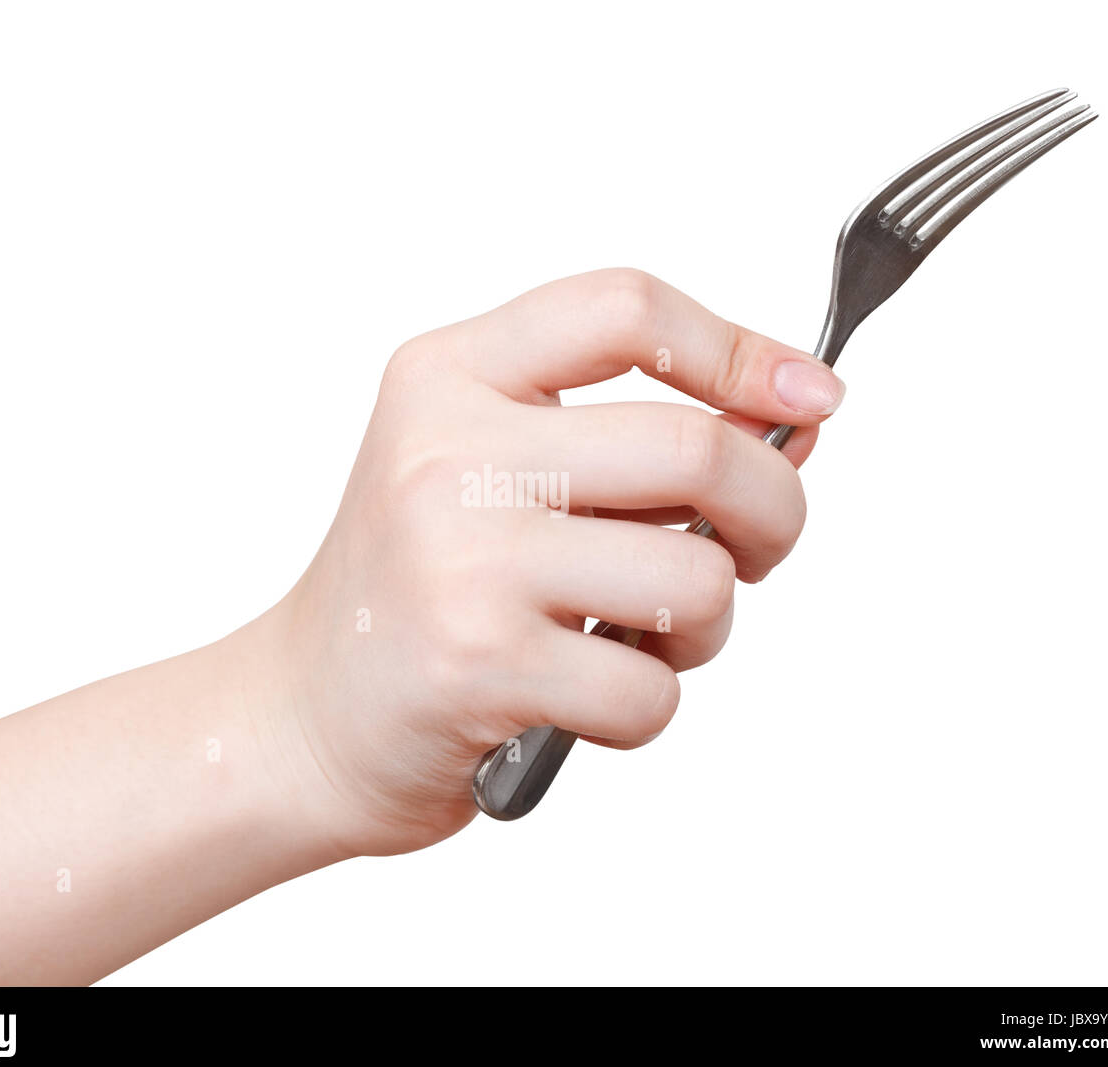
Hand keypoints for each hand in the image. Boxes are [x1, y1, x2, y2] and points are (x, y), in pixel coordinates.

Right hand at [255, 269, 844, 857]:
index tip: (804, 397)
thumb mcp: (484, 470)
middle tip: (760, 546)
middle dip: (774, 509)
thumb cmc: (415, 592)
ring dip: (707, 625)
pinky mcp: (480, 666)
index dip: (740, 349)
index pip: (623, 311)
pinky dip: (646, 706)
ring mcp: (464, 559)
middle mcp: (449, 453)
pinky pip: (654, 690)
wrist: (303, 714)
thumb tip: (795, 422)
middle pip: (694, 447)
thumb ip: (622, 440)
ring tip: (644, 635)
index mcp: (448, 378)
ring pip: (697, 579)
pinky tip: (583, 696)